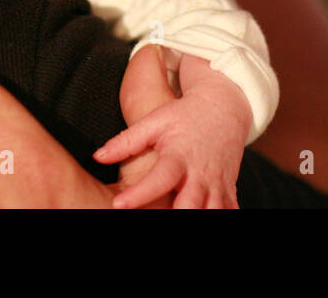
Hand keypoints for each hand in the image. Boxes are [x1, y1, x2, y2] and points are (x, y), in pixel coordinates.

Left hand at [94, 51, 250, 208]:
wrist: (224, 106)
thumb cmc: (186, 114)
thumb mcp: (155, 121)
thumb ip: (127, 140)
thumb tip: (98, 156)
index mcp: (179, 156)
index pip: (159, 179)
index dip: (139, 194)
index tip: (119, 204)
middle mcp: (199, 173)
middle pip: (190, 204)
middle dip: (176, 216)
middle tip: (155, 219)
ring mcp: (216, 183)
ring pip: (213, 211)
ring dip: (199, 219)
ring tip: (180, 221)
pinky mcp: (228, 189)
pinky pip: (229, 211)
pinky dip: (221, 217)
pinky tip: (208, 220)